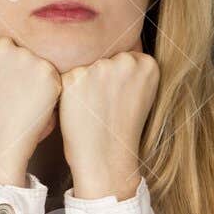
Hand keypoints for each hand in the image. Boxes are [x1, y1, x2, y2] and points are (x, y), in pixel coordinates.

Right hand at [0, 34, 62, 187]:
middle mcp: (1, 45)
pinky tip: (34, 108)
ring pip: (38, 62)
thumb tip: (11, 50)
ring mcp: (24, 56)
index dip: (3, 68)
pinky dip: (49, 93)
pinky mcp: (45, 71)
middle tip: (12, 98)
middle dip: (21, 70)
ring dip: (36, 80)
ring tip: (21, 105)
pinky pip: (53, 77)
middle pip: (21, 50)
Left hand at [58, 50, 159, 199]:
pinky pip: (66, 78)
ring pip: (84, 67)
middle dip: (98, 80)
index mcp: (147, 64)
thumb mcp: (138, 95)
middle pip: (102, 59)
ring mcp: (100, 68)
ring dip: (82, 85)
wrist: (105, 160)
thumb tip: (112, 52)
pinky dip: (67, 94)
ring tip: (91, 111)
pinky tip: (78, 112)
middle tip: (102, 108)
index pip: (122, 58)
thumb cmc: (120, 131)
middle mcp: (126, 61)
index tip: (117, 101)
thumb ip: (130, 71)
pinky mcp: (75, 78)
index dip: (114, 82)